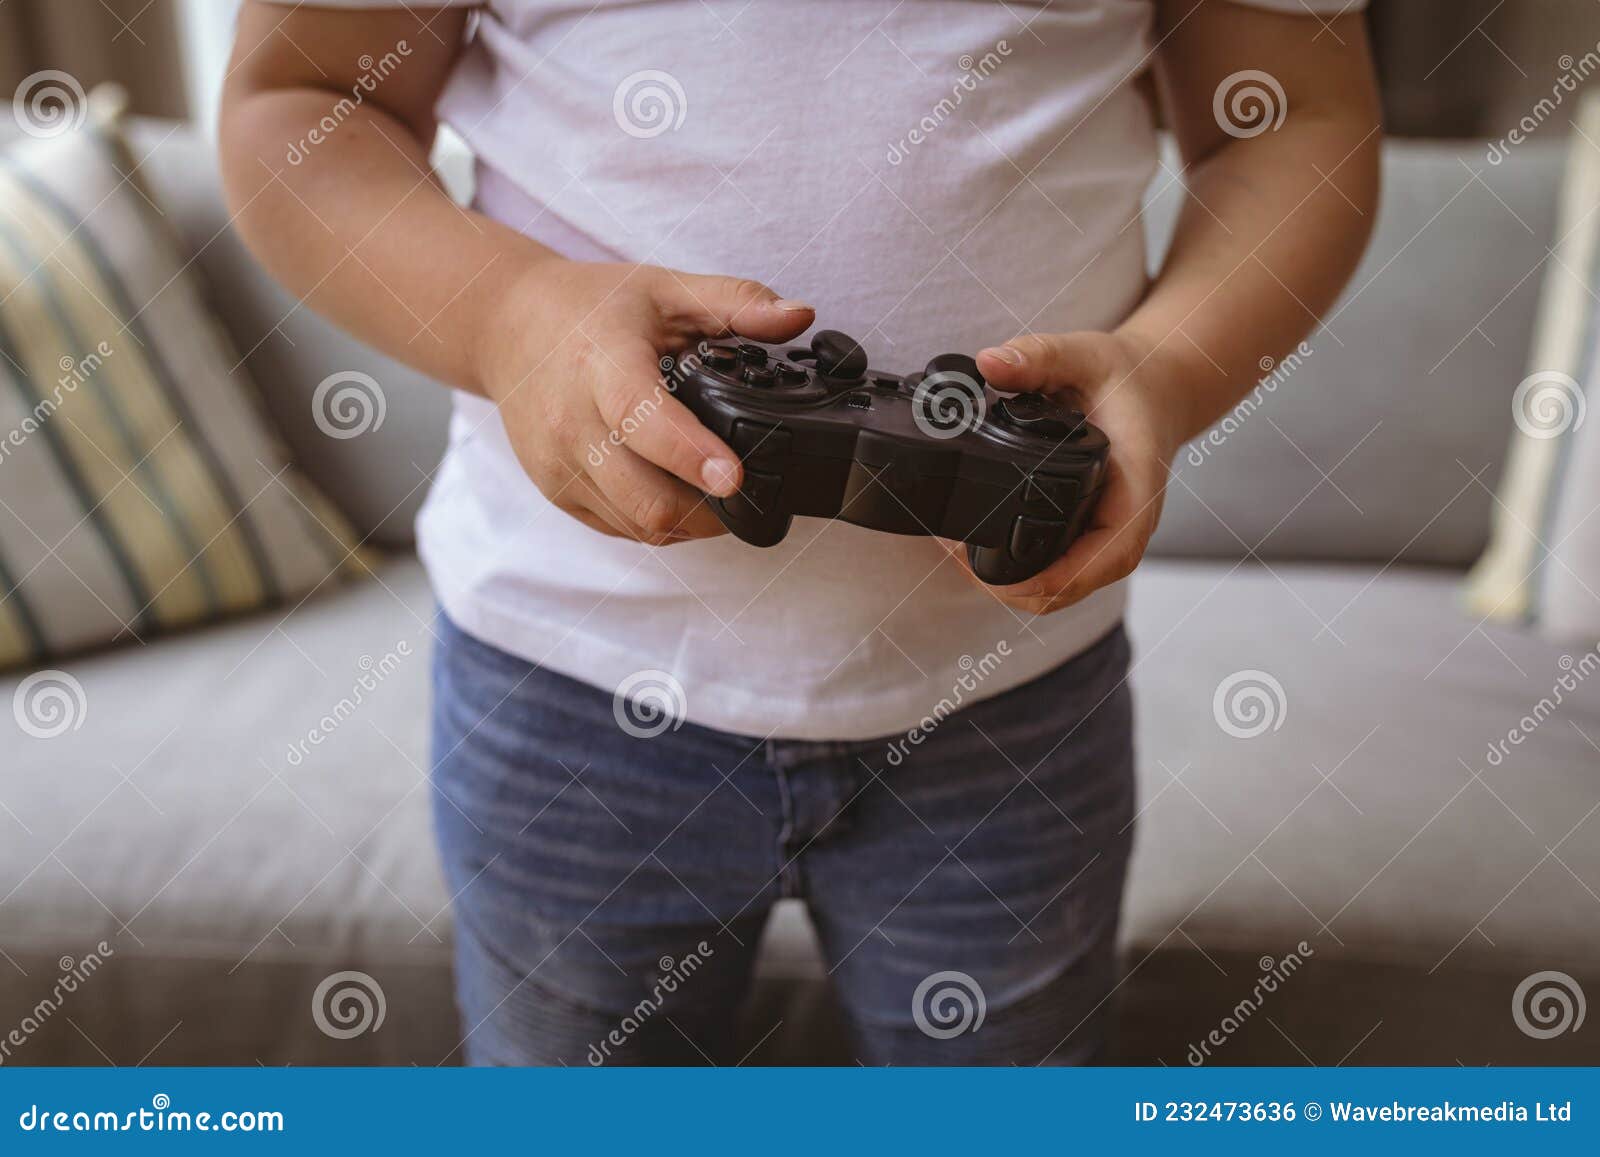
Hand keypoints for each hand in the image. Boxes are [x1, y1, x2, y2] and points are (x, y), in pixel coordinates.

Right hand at [476, 261, 812, 543]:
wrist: (507, 327)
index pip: (641, 419)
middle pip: (646, 497)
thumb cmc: (589, 308)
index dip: (691, 455)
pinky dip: (659, 523)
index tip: (734, 477)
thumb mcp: (664, 288)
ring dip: (689, 522)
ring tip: (718, 494)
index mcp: (602, 366)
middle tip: (748, 489)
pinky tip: (682, 495)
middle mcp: (572, 424)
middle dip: (709, 509)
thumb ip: (736, 302)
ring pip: (638, 524)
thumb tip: (798, 316)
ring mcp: (559, 465)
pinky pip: (620, 529)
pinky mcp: (556, 492)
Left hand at [957, 330, 1188, 614]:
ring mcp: (1104, 540)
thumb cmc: (1130, 379)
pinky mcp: (1088, 537)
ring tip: (955, 550)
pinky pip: (1054, 571)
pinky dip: (1017, 569)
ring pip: (1055, 589)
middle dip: (1004, 584)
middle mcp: (1122, 530)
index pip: (1091, 566)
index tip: (982, 567)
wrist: (1157, 389)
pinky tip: (978, 545)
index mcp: (1132, 499)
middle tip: (951, 551)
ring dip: (1007, 582)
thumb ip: (1040, 356)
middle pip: (1063, 591)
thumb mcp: (1087, 355)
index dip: (1036, 580)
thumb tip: (990, 361)